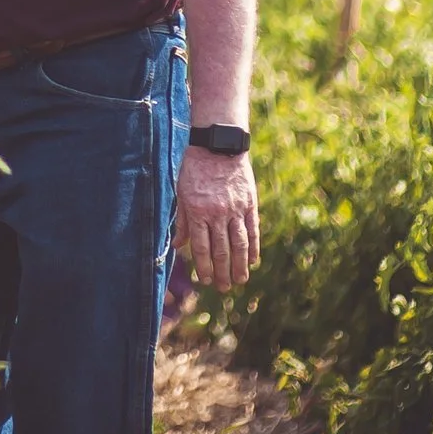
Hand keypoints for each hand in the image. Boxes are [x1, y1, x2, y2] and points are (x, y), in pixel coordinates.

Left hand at [174, 148, 259, 290]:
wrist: (218, 146)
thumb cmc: (194, 169)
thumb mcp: (181, 192)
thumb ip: (182, 220)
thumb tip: (178, 245)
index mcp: (197, 211)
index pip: (201, 246)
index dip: (204, 266)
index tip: (205, 280)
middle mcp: (217, 213)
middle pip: (221, 250)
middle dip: (222, 272)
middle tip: (222, 287)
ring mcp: (236, 209)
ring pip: (239, 244)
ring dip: (239, 266)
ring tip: (240, 281)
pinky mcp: (250, 204)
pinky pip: (253, 230)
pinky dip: (254, 247)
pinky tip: (252, 261)